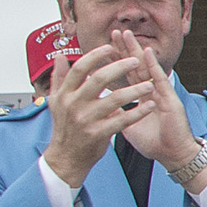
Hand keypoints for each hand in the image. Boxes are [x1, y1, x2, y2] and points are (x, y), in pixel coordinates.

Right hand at [40, 41, 146, 186]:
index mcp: (64, 94)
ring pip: (114, 99)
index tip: (111, 48)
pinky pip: (122, 120)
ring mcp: (85, 119)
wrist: (66, 158)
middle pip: (98, 79)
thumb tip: (58, 56)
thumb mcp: (56, 102)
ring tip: (150, 84)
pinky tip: (150, 106)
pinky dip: (137, 112)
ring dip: (134, 90)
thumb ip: (58, 79)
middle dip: (119, 67)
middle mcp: (73, 104)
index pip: (79, 68)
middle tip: (135, 61)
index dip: (95, 56)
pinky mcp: (97, 133)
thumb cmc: (65, 128)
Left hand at [112, 35, 200, 173]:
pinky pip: (160, 79)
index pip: (127, 75)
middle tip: (115, 32)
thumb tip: (100, 104)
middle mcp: (152, 92)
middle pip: (135, 66)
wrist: (172, 156)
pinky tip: (146, 52)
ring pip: (146, 68)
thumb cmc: (155, 144)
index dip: (117, 61)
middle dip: (125, 49)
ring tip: (127, 35)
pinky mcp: (170, 99)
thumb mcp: (128, 126)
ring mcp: (161, 94)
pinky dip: (153, 65)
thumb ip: (116, 113)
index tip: (105, 48)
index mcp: (142, 98)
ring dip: (136, 51)